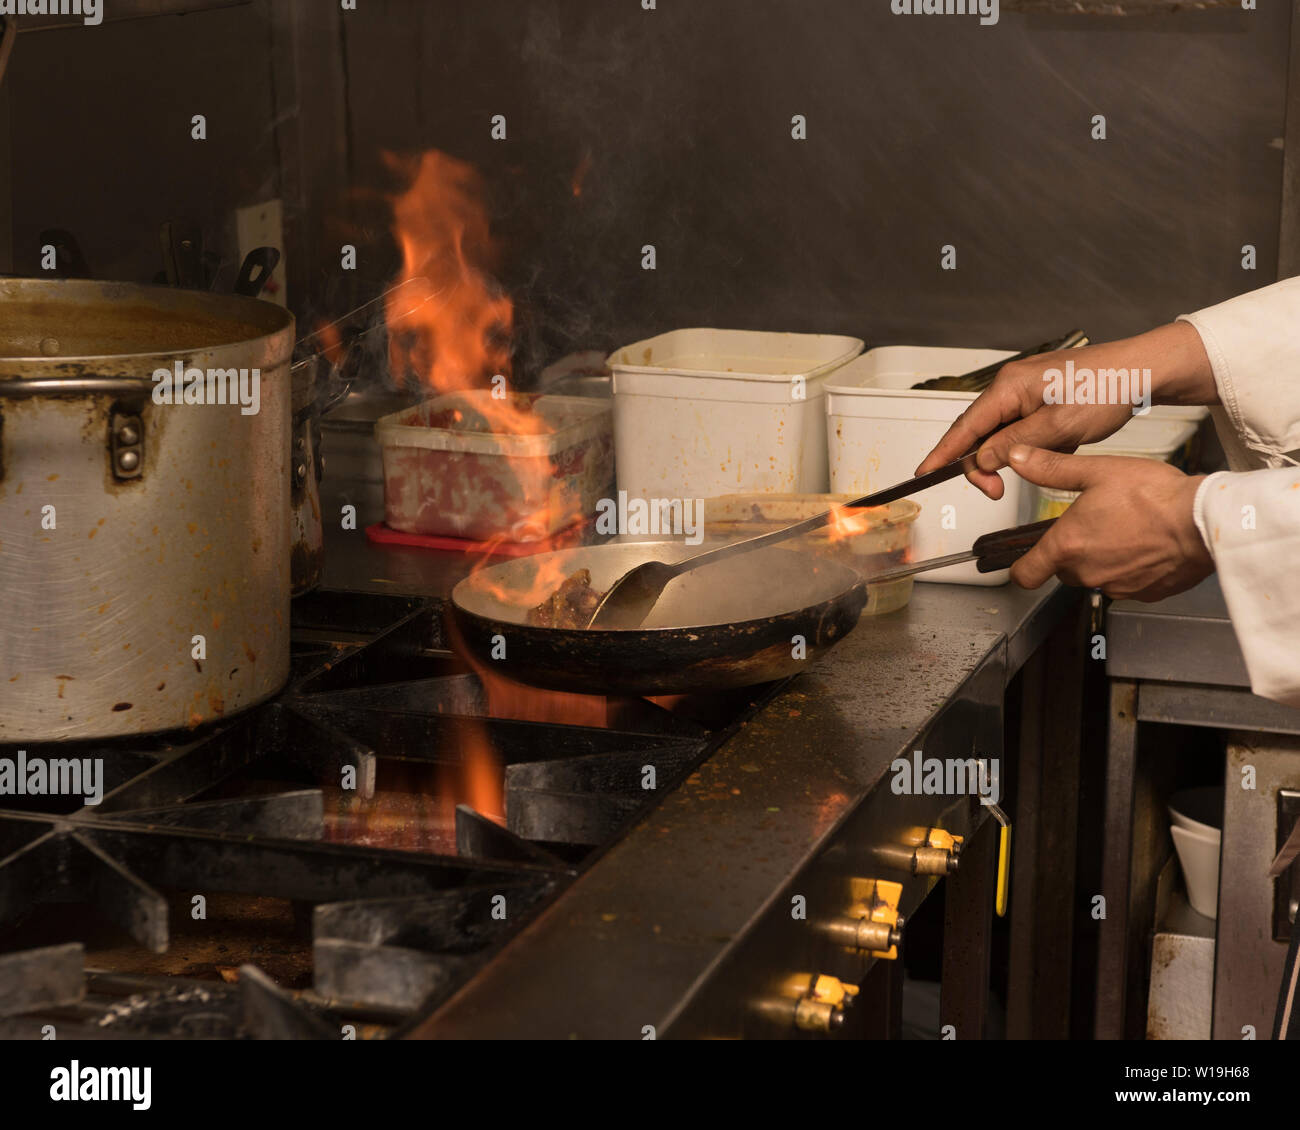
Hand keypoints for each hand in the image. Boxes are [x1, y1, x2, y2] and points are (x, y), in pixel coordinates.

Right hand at [915, 322, 1214, 499]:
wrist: (1143, 370)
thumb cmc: (1106, 388)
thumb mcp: (1058, 427)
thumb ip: (1014, 446)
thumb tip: (981, 461)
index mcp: (1008, 387)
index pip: (965, 427)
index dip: (943, 453)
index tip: (925, 473)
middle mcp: (1010, 385)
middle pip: (978, 431)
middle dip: (981, 464)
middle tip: (995, 490)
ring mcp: (1025, 390)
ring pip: (1001, 432)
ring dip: (1009, 455)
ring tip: (1032, 467)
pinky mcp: (1040, 397)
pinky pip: (1021, 427)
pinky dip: (1027, 445)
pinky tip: (1052, 447)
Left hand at [1006, 445, 1213, 601]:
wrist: (1203, 521)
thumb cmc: (1154, 497)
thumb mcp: (1096, 471)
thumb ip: (1051, 468)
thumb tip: (1018, 457)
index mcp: (1067, 546)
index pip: (1025, 574)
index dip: (1022, 567)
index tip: (1024, 558)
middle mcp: (1087, 572)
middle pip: (1063, 570)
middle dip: (1070, 551)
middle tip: (1091, 524)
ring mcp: (1117, 586)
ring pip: (1095, 576)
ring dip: (1101, 558)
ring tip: (1124, 530)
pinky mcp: (1145, 593)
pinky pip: (1127, 583)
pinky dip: (1130, 567)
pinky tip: (1145, 544)